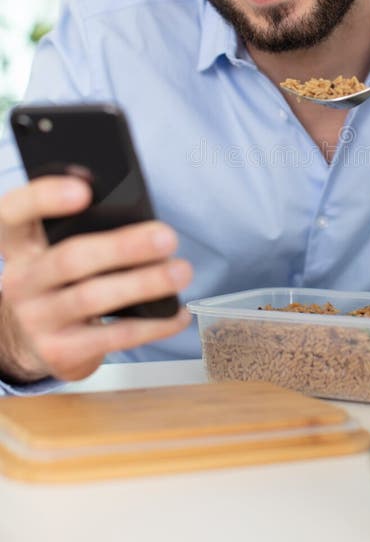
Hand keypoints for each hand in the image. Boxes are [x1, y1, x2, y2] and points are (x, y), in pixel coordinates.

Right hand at [0, 176, 192, 382]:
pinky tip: (176, 313)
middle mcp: (21, 280)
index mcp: (19, 243)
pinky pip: (114, 336)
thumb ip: (82, 227)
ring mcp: (37, 319)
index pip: (15, 212)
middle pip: (69, 258)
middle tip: (167, 238)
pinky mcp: (61, 351)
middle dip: (123, 247)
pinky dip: (153, 324)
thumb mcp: (54, 249)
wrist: (30, 341)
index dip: (44, 198)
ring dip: (144, 284)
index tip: (84, 190)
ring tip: (180, 272)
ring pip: (93, 298)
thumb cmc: (59, 280)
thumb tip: (139, 217)